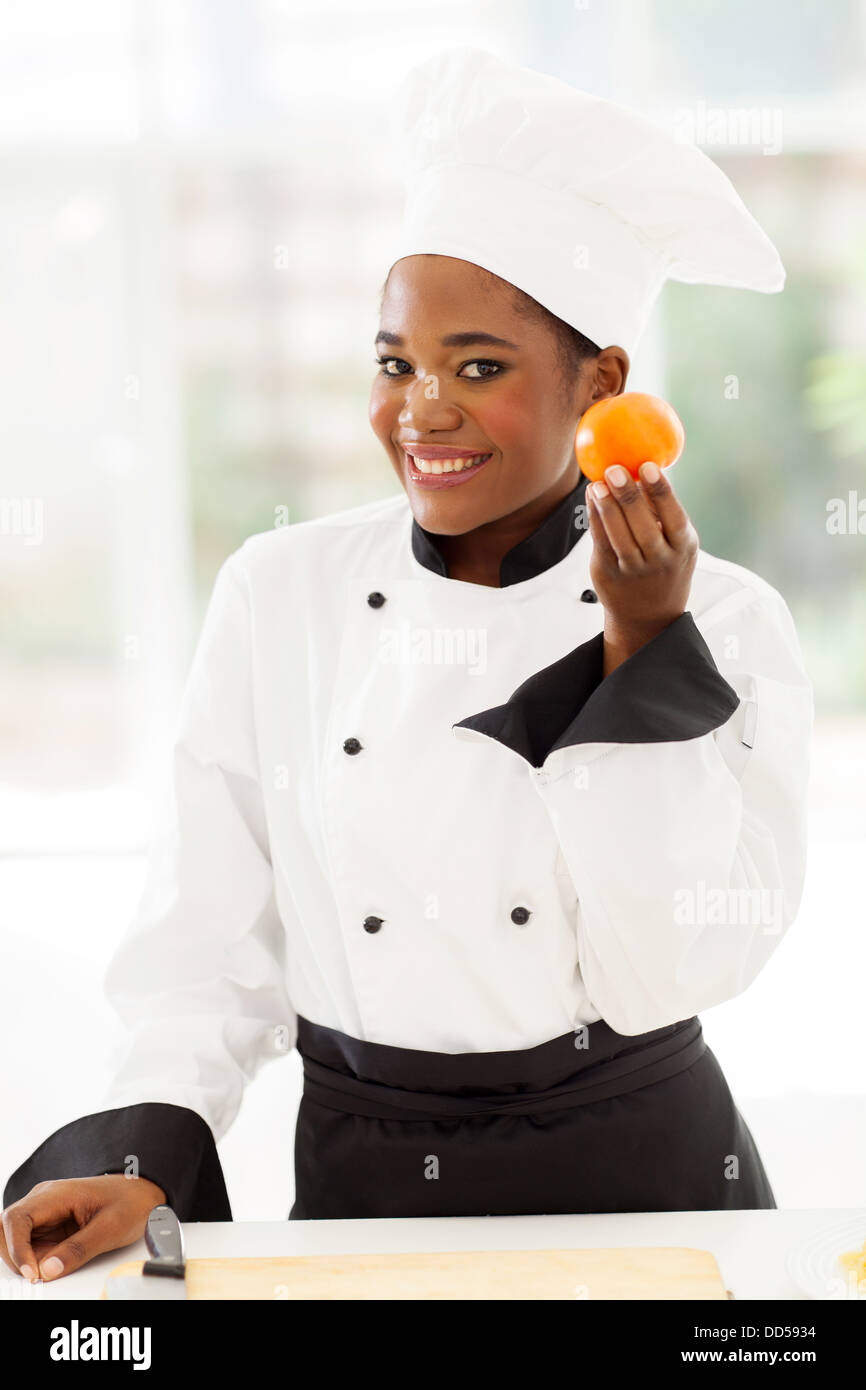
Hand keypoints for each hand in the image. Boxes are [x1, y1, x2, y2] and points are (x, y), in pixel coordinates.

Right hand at [0, 1174, 166, 1282]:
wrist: (142, 1192)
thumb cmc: (130, 1202)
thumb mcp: (111, 1227)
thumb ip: (79, 1249)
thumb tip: (47, 1271)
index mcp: (56, 1194)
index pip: (17, 1218)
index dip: (16, 1248)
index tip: (32, 1273)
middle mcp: (43, 1201)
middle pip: (6, 1228)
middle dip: (14, 1256)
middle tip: (38, 1275)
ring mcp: (43, 1214)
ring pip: (13, 1240)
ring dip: (22, 1260)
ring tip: (49, 1270)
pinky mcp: (47, 1228)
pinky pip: (29, 1246)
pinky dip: (32, 1261)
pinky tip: (51, 1266)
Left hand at [587, 461, 698, 671]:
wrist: (650, 617)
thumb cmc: (664, 566)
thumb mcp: (676, 544)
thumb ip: (663, 513)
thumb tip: (642, 468)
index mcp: (683, 546)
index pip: (674, 517)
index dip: (661, 491)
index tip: (648, 467)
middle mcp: (661, 561)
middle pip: (644, 527)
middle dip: (628, 497)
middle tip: (615, 469)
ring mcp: (634, 571)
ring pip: (620, 537)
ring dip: (607, 508)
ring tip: (597, 484)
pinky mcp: (610, 575)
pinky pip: (602, 543)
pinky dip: (596, 519)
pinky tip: (592, 498)